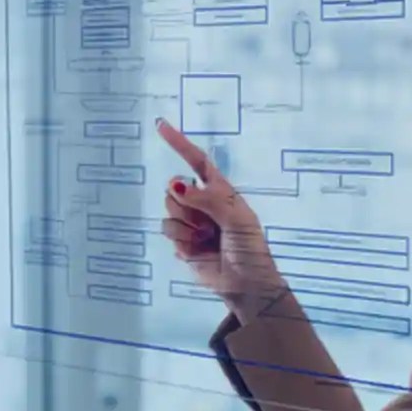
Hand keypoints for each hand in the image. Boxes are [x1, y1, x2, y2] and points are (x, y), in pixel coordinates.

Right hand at [156, 118, 289, 315]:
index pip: (196, 161)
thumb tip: (177, 184)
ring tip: (207, 238)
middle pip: (173, 188)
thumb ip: (207, 200)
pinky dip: (182, 241)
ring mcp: (190, 222)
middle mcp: (202, 203)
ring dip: (186, 226)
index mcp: (220, 191)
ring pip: (168, 210)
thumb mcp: (236, 219)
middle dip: (185, 204)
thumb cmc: (250, 248)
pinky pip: (168, 232)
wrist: (246, 284)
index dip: (179, 143)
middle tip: (208, 223)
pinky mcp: (181, 242)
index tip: (161, 126)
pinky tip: (198, 250)